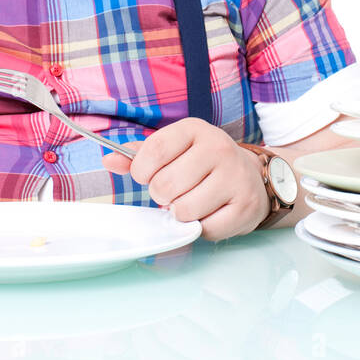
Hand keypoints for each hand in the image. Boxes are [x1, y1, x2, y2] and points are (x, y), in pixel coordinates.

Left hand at [102, 118, 269, 240]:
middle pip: (165, 185)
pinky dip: (202, 227)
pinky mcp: (246, 206)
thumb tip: (108, 160)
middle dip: (162, 196)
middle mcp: (218, 148)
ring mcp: (236, 177)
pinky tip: (211, 212)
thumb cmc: (203, 163)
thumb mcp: (174, 150)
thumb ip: (139, 155)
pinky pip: (206, 229)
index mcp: (195, 129)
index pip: (153, 151)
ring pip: (184, 211)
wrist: (252, 176)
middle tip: (175, 191)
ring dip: (181, 214)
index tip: (145, 175)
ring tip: (194, 201)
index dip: (140, 170)